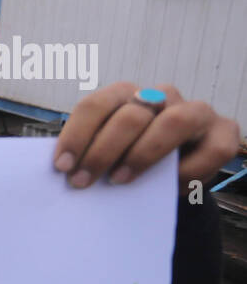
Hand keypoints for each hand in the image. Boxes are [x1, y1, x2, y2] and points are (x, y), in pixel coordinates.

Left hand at [54, 83, 239, 190]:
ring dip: (144, 154)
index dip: (76, 135)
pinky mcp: (224, 133)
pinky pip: (211, 150)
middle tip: (83, 182)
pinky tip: (170, 188)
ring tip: (120, 180)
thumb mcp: (107, 153)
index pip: (96, 105)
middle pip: (131, 115)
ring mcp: (196, 111)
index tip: (62, 166)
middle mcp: (161, 96)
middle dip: (103, 151)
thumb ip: (88, 154)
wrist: (172, 176)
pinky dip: (188, 172)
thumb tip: (60, 172)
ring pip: (173, 121)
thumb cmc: (129, 160)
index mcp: (126, 94)